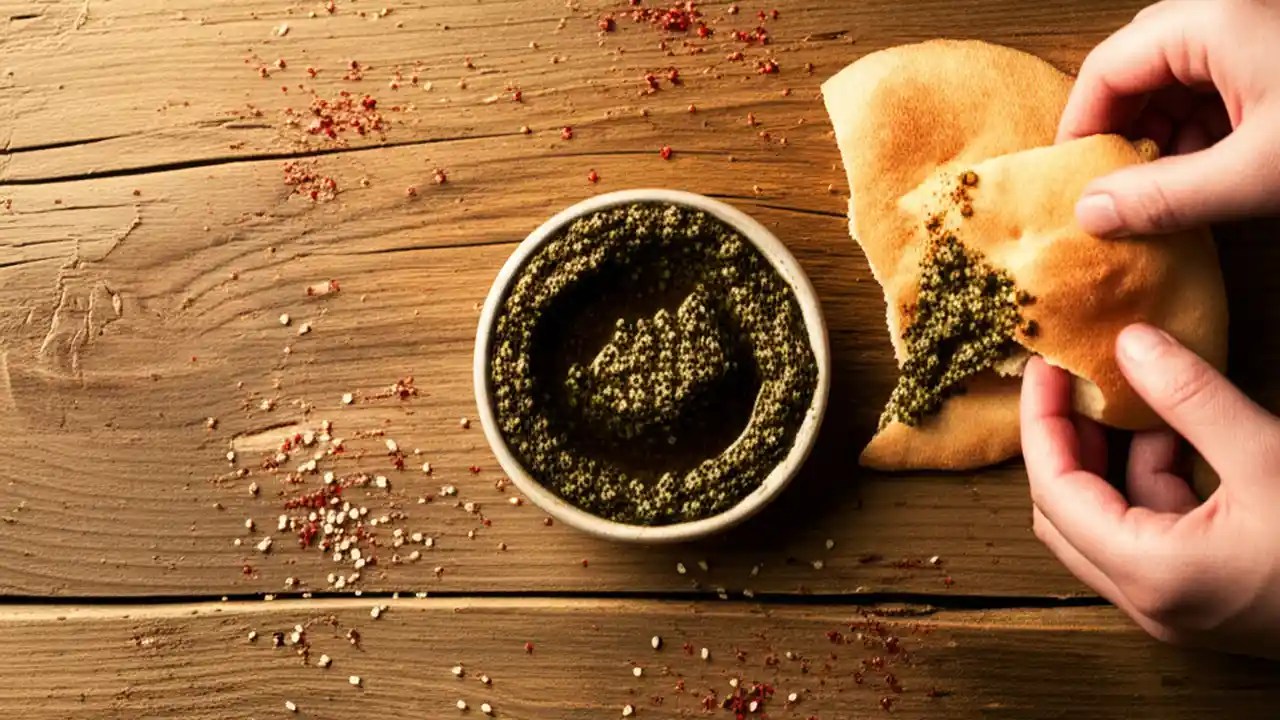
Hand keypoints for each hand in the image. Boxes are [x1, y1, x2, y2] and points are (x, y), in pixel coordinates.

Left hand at [1021, 325, 1279, 658]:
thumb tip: (1129, 341)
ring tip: (1134, 396)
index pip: (1053, 490)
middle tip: (1073, 379)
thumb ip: (1193, 398)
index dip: (1041, 422)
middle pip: (1063, 513)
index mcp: (1151, 573)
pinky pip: (1147, 534)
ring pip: (1104, 525)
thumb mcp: (1269, 457)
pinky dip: (1150, 482)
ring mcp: (1172, 606)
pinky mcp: (1200, 597)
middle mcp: (1147, 601)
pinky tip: (1177, 435)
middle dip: (1065, 442)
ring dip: (1110, 459)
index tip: (1044, 368)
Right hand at [1058, 0, 1279, 237]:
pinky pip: (1214, 85)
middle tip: (1119, 189)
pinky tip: (1213, 172)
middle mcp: (1224, 11)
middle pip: (1137, 70)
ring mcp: (1251, 28)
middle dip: (1124, 135)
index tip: (1071, 184)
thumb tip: (1090, 214)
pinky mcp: (1272, 54)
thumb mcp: (1256, 174)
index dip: (1080, 130)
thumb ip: (1166, 196)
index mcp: (1209, 20)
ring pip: (1175, 80)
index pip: (1105, 70)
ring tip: (1171, 188)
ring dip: (1164, 137)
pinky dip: (1202, 130)